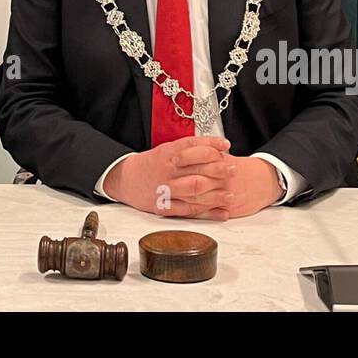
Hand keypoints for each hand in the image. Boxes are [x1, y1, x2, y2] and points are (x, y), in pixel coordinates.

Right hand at [103, 139, 283, 219]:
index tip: (226, 145)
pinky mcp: (165, 207)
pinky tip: (222, 212)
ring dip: (216, 194)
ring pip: (195, 192)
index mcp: (166, 154)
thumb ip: (187, 149)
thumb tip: (214, 147)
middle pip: (196, 170)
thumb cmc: (150, 164)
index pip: (192, 146)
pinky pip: (189, 211)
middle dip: (218, 170)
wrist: (125, 179)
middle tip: (233, 169)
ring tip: (231, 193)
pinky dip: (208, 213)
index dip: (211, 145)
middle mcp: (167, 171)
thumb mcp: (165, 150)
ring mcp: (165, 190)